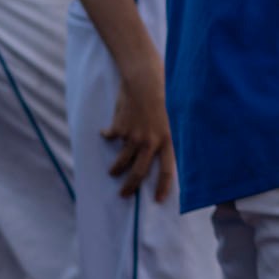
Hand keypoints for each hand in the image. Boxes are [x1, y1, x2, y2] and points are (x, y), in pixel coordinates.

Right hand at [104, 63, 175, 201]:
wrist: (145, 78)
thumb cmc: (163, 94)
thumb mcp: (172, 116)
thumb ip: (165, 134)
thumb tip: (160, 150)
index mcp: (168, 139)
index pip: (167, 170)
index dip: (162, 187)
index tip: (157, 200)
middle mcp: (151, 141)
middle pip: (139, 172)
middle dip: (130, 187)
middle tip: (124, 195)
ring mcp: (133, 136)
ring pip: (121, 161)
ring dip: (116, 169)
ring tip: (113, 172)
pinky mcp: (119, 129)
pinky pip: (111, 138)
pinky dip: (108, 136)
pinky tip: (106, 134)